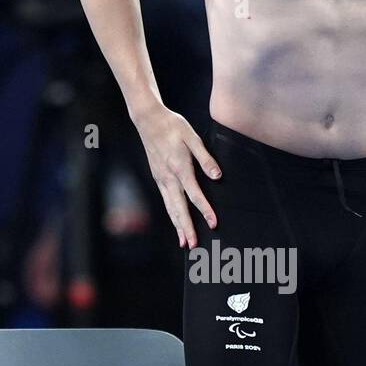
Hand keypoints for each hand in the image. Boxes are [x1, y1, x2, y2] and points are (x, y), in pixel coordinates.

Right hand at [133, 104, 219, 247]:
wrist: (148, 120)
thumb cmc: (172, 126)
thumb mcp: (192, 137)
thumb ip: (205, 158)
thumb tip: (217, 176)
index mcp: (179, 167)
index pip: (194, 194)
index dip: (205, 210)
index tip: (213, 223)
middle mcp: (168, 177)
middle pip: (179, 208)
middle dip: (186, 228)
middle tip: (193, 245)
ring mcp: (161, 179)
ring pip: (170, 208)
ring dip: (178, 226)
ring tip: (184, 243)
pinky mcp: (158, 178)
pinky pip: (166, 201)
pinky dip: (171, 216)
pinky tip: (176, 223)